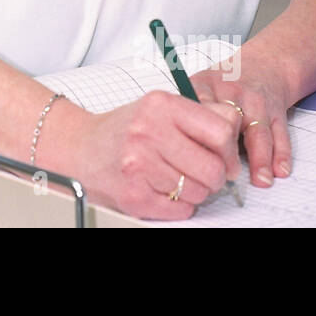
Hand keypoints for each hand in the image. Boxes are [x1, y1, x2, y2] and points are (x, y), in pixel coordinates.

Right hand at [66, 91, 241, 219]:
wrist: (79, 148)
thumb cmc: (125, 129)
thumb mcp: (159, 108)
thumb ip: (199, 114)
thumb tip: (236, 129)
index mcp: (161, 105)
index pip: (221, 131)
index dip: (229, 150)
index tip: (223, 156)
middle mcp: (148, 132)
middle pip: (213, 169)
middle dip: (213, 176)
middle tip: (201, 172)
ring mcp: (139, 165)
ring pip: (198, 192)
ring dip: (193, 191)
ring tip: (173, 177)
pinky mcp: (133, 195)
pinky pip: (180, 209)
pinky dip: (177, 204)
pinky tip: (161, 189)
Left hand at [189, 60, 292, 188]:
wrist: (262, 65)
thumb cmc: (221, 84)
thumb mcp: (197, 85)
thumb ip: (183, 110)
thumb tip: (168, 148)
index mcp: (207, 85)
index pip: (201, 105)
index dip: (198, 128)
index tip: (193, 151)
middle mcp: (233, 92)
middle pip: (230, 120)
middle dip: (227, 149)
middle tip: (223, 176)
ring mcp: (257, 103)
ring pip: (258, 130)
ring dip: (260, 158)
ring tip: (260, 181)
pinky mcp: (277, 113)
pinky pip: (280, 134)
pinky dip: (281, 154)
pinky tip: (279, 171)